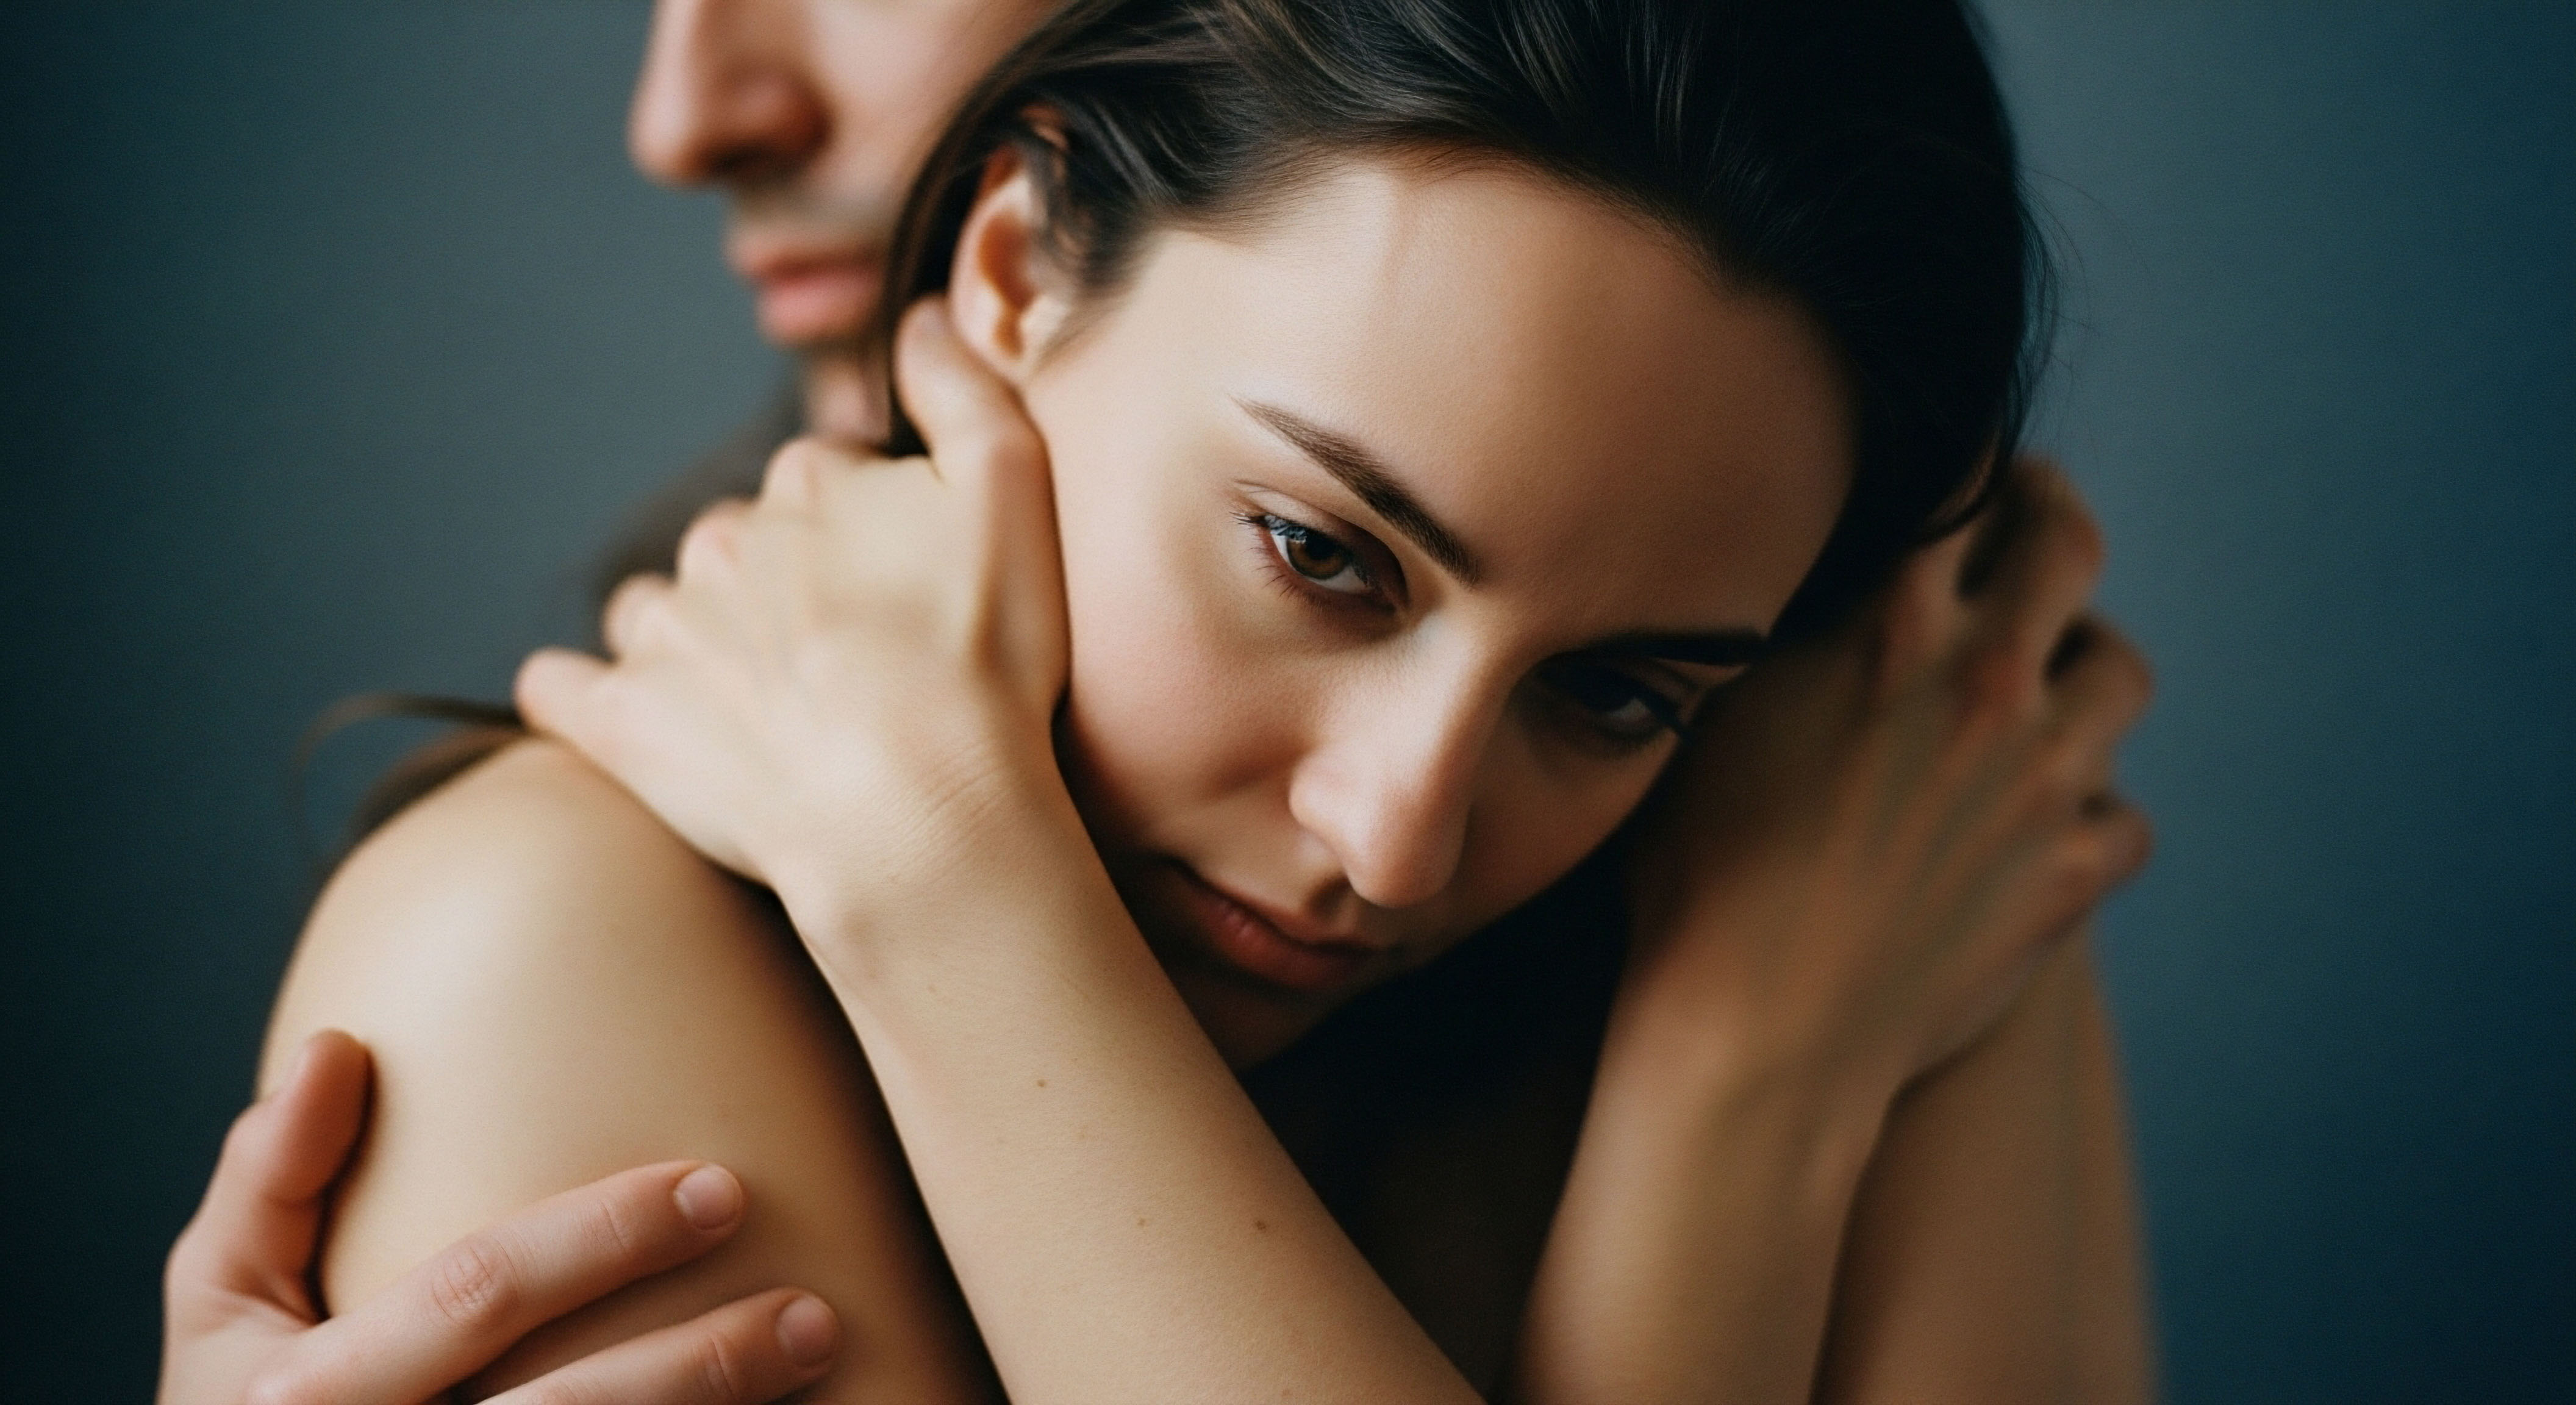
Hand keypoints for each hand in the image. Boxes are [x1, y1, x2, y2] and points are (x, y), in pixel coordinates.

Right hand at [160, 1030, 839, 1404]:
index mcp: (309, 1390)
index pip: (478, 1295)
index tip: (719, 1185)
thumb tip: (338, 1046)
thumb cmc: (243, 1401)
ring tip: (819, 1354)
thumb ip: (270, 1181)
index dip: (602, 1238)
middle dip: (702, 1364)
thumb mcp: (221, 1300)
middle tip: (812, 1309)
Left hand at [516, 297, 1068, 919]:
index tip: (912, 601)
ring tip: (761, 710)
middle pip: (744, 551)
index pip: (829, 486)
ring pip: (661, 611)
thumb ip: (966, 390)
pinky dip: (582, 695)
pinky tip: (628, 720)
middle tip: (852, 671)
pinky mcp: (617, 719)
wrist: (916, 813)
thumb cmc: (983, 661)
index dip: (874, 541)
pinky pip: (561, 687)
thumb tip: (918, 315)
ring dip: (694, 644)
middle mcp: (723, 538)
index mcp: (811, 481)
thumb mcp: (1015, 494)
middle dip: (784, 594)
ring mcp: (664, 631)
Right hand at [1621, 461, 2152, 1104]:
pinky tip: (2050, 821)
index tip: (1966, 462)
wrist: (1752, 1036)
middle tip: (2038, 513)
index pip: (1963, 481)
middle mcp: (1986, 682)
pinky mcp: (2076, 874)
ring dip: (2089, 664)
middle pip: (2069, 545)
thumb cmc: (1693, 877)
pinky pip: (2126, 812)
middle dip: (2054, 513)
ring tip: (2055, 677)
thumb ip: (1771, 628)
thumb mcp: (1705, 715)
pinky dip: (2093, 809)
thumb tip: (1791, 576)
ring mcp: (2046, 779)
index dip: (1970, 456)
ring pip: (2122, 673)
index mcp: (1890, 623)